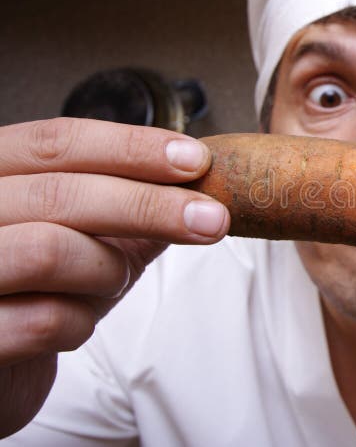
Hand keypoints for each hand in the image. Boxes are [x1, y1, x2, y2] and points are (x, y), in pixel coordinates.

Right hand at [0, 118, 229, 436]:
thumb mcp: (85, 240)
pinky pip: (41, 320)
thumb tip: (197, 185)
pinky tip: (75, 324)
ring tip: (117, 280)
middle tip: (213, 219)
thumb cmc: (31, 293)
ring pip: (48, 251)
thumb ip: (129, 212)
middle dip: (149, 205)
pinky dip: (80, 323)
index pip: (57, 143)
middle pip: (60, 193)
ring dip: (109, 269)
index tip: (196, 160)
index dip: (131, 147)